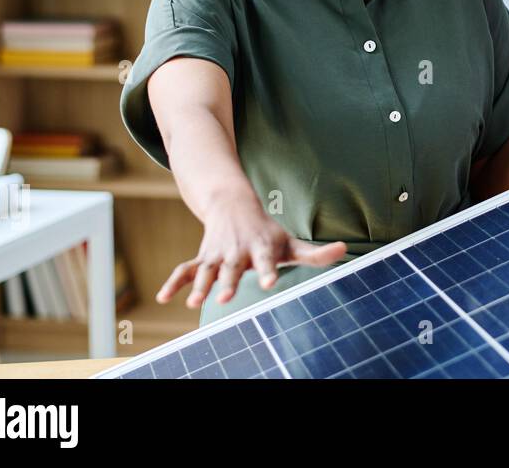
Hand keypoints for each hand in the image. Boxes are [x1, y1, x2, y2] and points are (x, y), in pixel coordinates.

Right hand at [158, 196, 347, 308]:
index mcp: (262, 248)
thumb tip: (345, 250)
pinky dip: (174, 282)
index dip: (267, 272)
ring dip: (200, 286)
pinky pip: (185, 270)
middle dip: (228, 283)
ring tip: (193, 303)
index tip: (269, 284)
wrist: (234, 206)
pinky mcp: (202, 258)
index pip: (267, 261)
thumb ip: (316, 253)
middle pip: (233, 269)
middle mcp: (238, 252)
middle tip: (225, 299)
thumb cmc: (268, 232)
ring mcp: (218, 255)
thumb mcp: (292, 242)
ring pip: (207, 271)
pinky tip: (164, 298)